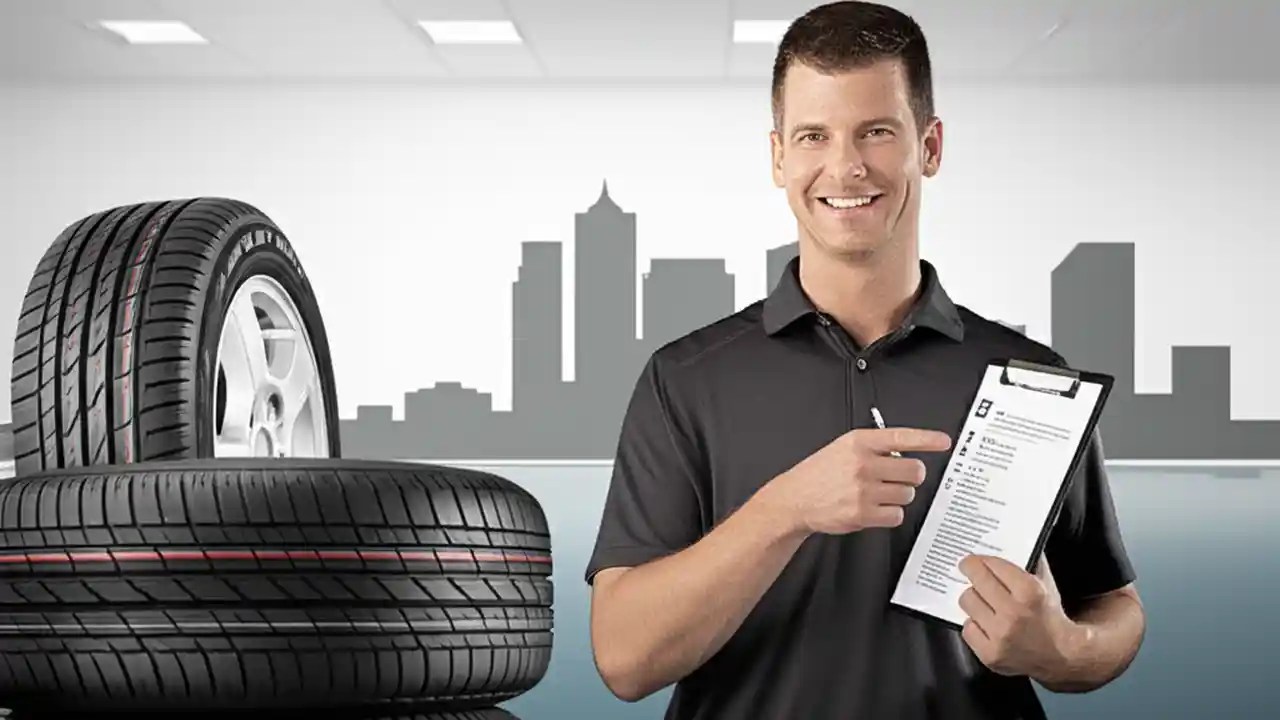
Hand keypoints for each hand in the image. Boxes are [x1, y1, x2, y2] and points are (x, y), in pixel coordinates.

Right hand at [770, 427, 951, 535]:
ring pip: (907, 494)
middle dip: (912, 476)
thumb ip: (873, 448)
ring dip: (899, 496)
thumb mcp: (842, 448)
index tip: (944, 442)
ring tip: (879, 494)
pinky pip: (896, 515)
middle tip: (901, 478)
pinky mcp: (862, 514)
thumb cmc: (819, 473)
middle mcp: (862, 464)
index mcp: (858, 442)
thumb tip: (905, 455)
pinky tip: (874, 508)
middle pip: (913, 471)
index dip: (927, 439)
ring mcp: (863, 490)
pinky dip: (890, 514)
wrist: (795, 499)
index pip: (901, 437)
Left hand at [957, 554, 1080, 681]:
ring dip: (974, 600)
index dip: (980, 560)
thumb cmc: (1049, 615)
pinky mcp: (990, 654)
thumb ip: (1030, 560)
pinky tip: (986, 623)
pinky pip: (967, 628)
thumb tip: (1009, 539)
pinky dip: (975, 624)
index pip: (991, 564)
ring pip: (967, 602)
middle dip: (972, 573)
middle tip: (969, 570)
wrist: (1061, 655)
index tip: (974, 559)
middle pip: (975, 581)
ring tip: (984, 601)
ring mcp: (1000, 636)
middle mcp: (1013, 614)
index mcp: (1029, 592)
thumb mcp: (1045, 583)